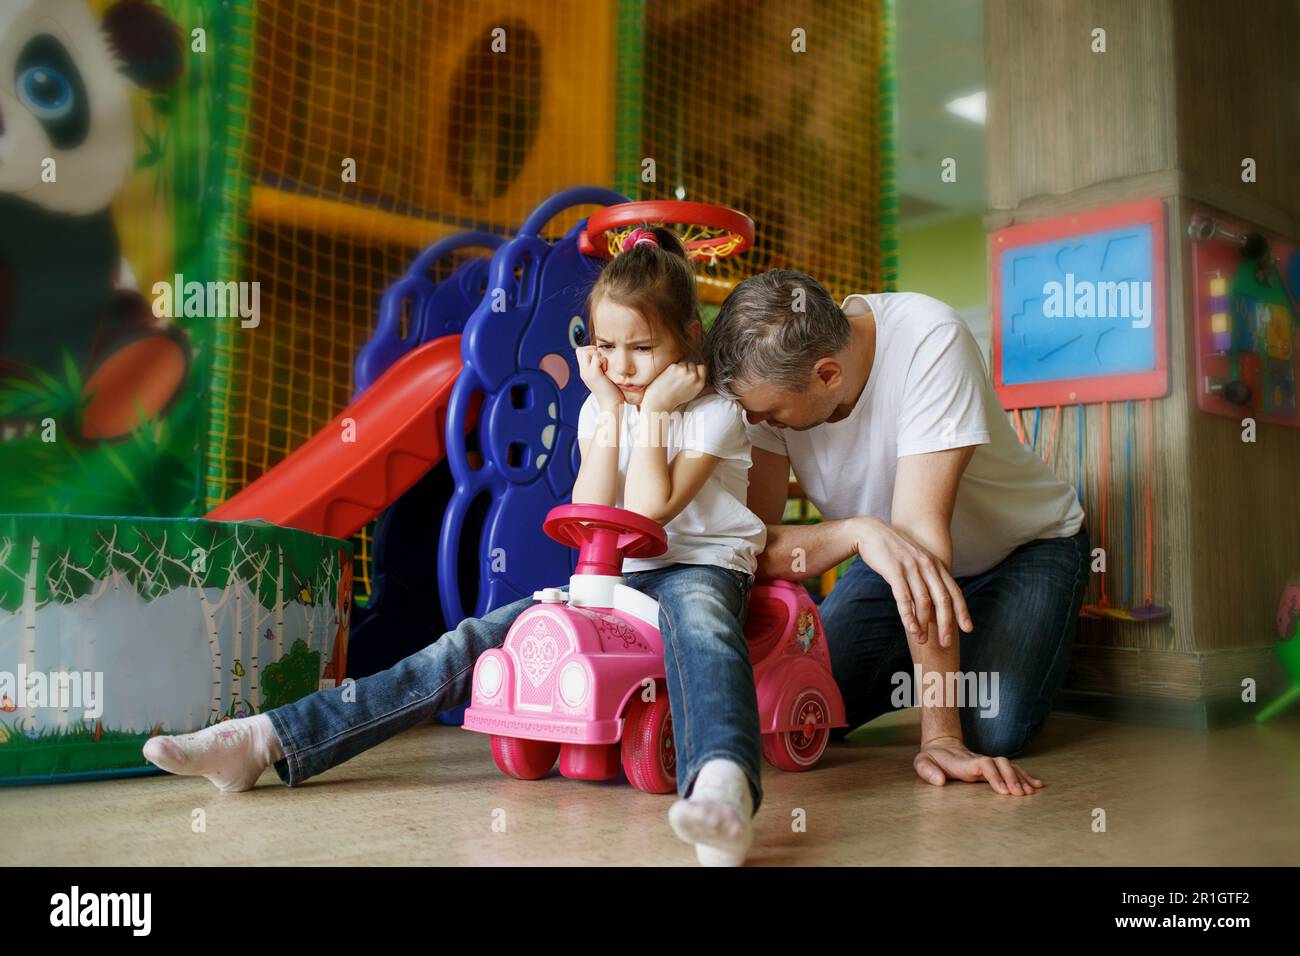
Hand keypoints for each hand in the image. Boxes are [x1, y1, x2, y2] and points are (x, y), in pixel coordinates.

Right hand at [575, 345, 623, 408]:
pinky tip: (607, 371)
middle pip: (580, 350)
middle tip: (601, 361)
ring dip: (598, 356)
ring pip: (587, 352)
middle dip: (592, 350)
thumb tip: (604, 358)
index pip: (579, 353)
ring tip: (604, 367)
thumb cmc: (611, 393)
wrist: (611, 406)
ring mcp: (588, 373)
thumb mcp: (602, 378)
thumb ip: (600, 369)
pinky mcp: (595, 374)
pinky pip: (597, 358)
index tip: (599, 359)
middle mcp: (583, 372)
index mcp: (584, 373)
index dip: (589, 350)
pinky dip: (603, 361)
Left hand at [642, 361, 706, 412]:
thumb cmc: (675, 398)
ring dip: (679, 368)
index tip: (691, 372)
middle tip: (679, 378)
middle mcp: (693, 377)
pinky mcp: (674, 367)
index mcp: (699, 384)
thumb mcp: (692, 393)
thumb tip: (699, 371)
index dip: (696, 369)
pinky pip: (676, 363)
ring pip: (684, 363)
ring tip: (674, 379)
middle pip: (693, 364)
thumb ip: (697, 382)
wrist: (661, 400)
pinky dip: (672, 368)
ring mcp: (684, 371)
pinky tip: (669, 377)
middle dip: (687, 369)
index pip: (702, 367)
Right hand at [851, 516, 972, 645]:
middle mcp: (927, 566)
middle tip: (946, 642)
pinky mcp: (895, 571)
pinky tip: (911, 628)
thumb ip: (927, 574)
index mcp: (935, 564)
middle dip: (947, 623)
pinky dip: (909, 615)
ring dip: (924, 624)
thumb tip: (934, 597)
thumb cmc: (892, 549)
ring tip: (922, 640)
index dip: (962, 611)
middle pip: (943, 599)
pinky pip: (904, 598)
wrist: (870, 531)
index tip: (968, 629)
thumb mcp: (915, 558)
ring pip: (924, 601)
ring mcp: (912, 568)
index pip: (954, 591)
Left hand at [914, 735, 1043, 795]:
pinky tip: (1037, 785)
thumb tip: (940, 781)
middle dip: (1012, 778)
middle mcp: (979, 761)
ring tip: (1032, 792)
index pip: (984, 764)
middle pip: (1001, 764)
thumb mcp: (922, 762)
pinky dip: (1025, 777)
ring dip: (1021, 778)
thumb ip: (928, 770)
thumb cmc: (931, 758)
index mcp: (964, 762)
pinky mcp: (993, 768)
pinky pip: (1012, 770)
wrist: (940, 746)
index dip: (995, 775)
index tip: (1003, 790)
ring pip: (1009, 766)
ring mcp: (987, 763)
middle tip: (1021, 795)